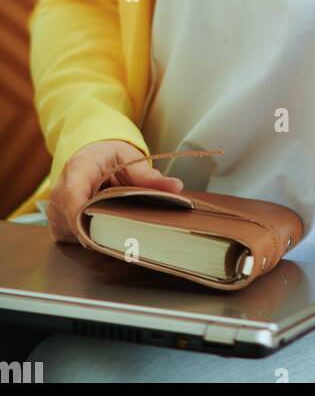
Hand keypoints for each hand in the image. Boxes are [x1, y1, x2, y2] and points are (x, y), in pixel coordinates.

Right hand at [46, 140, 183, 243]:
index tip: (101, 235)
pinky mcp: (60, 227)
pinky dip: (93, 237)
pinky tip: (108, 229)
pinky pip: (75, 240)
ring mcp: (56, 214)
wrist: (90, 155)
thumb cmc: (108, 155)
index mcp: (78, 169)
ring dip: (100, 235)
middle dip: (104, 231)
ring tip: (121, 225)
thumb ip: (149, 176)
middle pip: (76, 223)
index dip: (84, 219)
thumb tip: (176, 187)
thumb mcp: (129, 158)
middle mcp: (60, 194)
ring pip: (77, 236)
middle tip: (133, 233)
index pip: (73, 197)